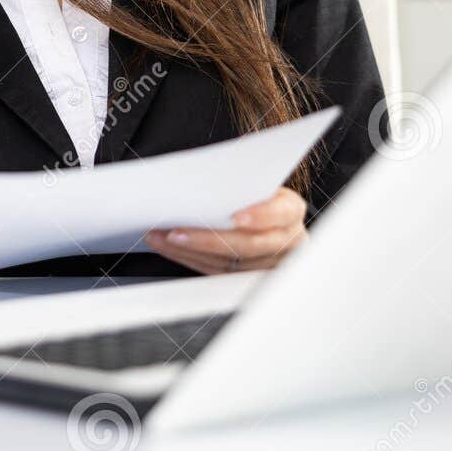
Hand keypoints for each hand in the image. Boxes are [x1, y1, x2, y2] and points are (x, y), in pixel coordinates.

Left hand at [143, 186, 307, 273]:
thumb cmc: (260, 192)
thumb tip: (207, 174)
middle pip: (248, 246)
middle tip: (176, 232)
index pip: (279, 214)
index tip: (236, 216)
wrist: (271, 214)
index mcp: (290, 211)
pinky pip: (216, 271)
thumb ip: (243, 180)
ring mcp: (266, 263)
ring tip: (161, 236)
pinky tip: (168, 246)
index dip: (260, 216)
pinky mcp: (245, 275)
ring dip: (190, 251)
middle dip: (208, 240)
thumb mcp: (260, 180)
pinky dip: (189, 258)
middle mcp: (284, 240)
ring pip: (228, 263)